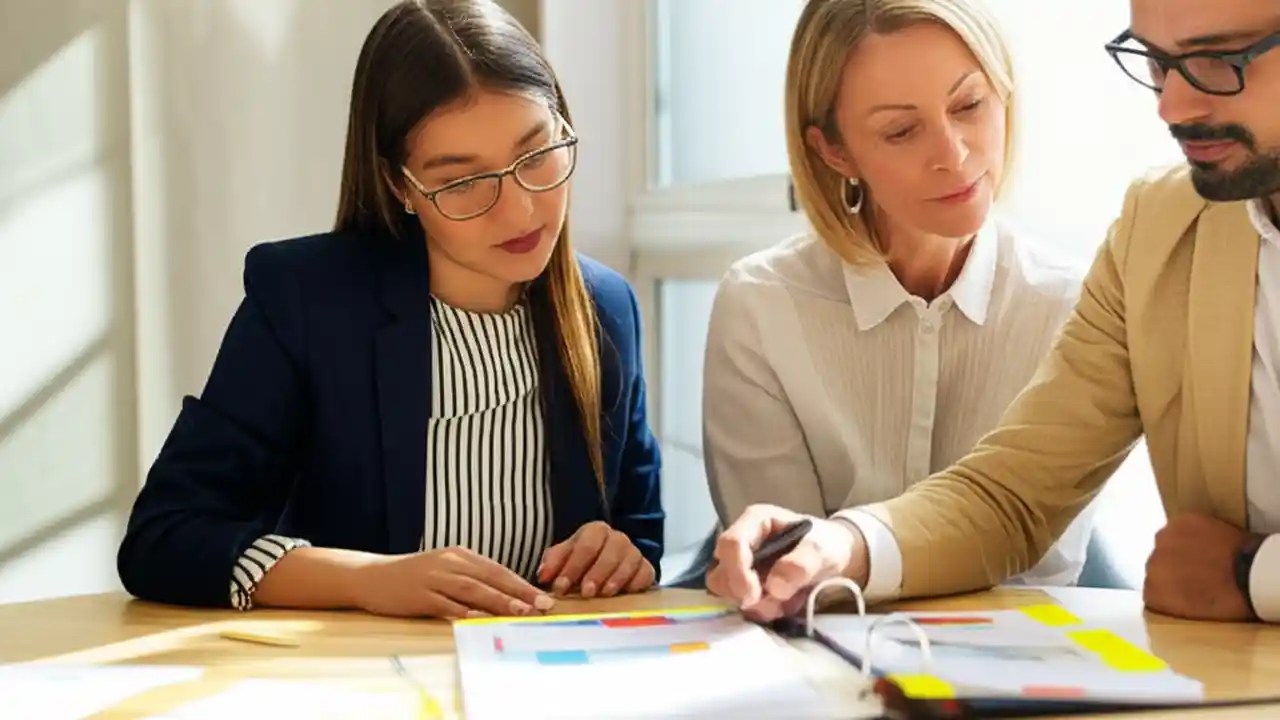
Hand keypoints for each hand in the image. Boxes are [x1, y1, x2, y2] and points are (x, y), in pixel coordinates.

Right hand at [353, 547, 554, 618]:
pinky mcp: (419, 595)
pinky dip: (463, 611)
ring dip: (498, 600)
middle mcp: (450, 563)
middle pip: (490, 577)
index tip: (543, 597)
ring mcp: (434, 578)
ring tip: (520, 610)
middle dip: (519, 591)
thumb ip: (471, 579)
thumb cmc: (413, 576)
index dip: (522, 583)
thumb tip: (505, 595)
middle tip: (542, 605)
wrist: (371, 576)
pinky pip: (445, 604)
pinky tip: (480, 618)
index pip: (497, 569)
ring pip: (472, 589)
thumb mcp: (445, 570)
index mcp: (459, 555)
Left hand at [537, 521, 655, 597]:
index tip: (560, 586)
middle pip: (610, 551)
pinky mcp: (645, 568)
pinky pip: (646, 573)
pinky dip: (636, 582)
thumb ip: (553, 563)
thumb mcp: (564, 558)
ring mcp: (633, 553)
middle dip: (597, 572)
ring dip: (616, 578)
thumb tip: (543, 575)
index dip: (572, 566)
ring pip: (630, 560)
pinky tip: (625, 593)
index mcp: (595, 531)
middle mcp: (617, 538)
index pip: (585, 545)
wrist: (606, 567)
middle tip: (586, 592)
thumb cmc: (582, 562)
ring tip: (604, 594)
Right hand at [706, 504, 867, 622]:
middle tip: (772, 601)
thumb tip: (774, 587)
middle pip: (719, 572)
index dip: (738, 572)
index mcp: (755, 521)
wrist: (836, 558)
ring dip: (751, 604)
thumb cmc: (826, 545)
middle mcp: (741, 542)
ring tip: (781, 603)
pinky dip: (758, 610)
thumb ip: (800, 564)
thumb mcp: (820, 549)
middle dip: (742, 592)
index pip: (731, 544)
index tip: (754, 596)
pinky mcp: (745, 584)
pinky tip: (780, 606)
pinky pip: (738, 603)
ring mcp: (740, 565)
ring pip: (725, 591)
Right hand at [1144, 513, 1257, 621]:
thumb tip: (1173, 591)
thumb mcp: (1194, 612)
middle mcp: (1151, 564)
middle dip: (1173, 568)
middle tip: (1198, 573)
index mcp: (1153, 592)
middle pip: (1157, 565)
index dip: (1171, 590)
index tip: (1186, 591)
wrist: (1252, 572)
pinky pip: (1181, 527)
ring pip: (1167, 543)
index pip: (1152, 591)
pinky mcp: (1181, 521)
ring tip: (1205, 554)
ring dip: (1180, 548)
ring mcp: (1164, 539)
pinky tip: (1209, 540)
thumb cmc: (1230, 599)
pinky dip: (1192, 532)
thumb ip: (1173, 600)